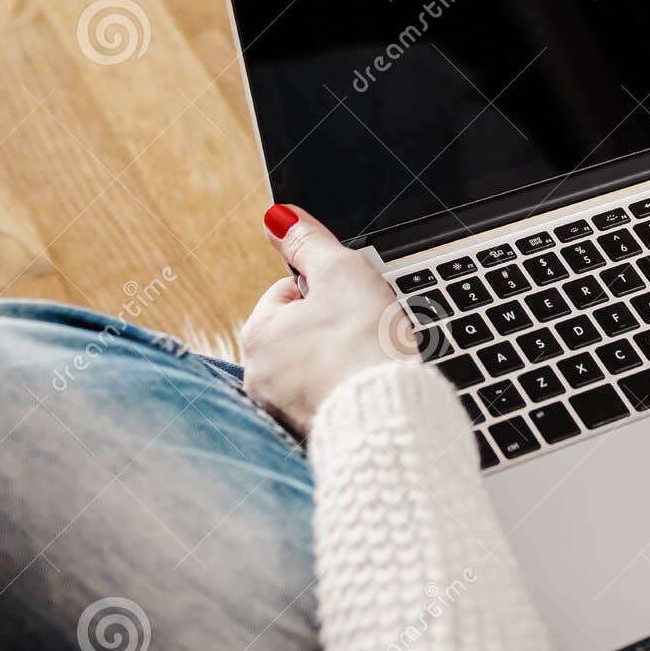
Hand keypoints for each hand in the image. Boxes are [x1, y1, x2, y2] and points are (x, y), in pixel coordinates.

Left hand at [239, 203, 406, 432]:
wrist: (392, 415)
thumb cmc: (364, 345)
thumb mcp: (341, 273)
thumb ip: (308, 242)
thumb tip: (278, 217)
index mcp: (257, 336)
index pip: (289, 291)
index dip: (328, 289)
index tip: (353, 300)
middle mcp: (260, 377)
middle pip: (303, 331)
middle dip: (335, 326)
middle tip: (366, 330)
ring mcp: (283, 410)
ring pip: (317, 366)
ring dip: (342, 359)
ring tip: (370, 359)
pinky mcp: (311, 433)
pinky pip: (330, 399)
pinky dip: (347, 390)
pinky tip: (368, 386)